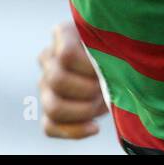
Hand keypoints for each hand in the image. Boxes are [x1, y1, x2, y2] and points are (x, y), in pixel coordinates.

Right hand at [37, 22, 108, 138]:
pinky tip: (95, 127)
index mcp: (63, 34)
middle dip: (88, 90)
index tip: (108, 68)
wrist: (117, 66)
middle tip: (105, 87)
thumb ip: (109, 48)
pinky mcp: (48, 109)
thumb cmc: (118, 50)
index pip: (66, 55)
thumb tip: (112, 64)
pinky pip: (50, 126)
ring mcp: (45, 85)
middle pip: (58, 80)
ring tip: (102, 104)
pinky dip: (74, 130)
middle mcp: (48, 58)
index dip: (89, 67)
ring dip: (83, 111)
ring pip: (52, 106)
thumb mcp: (116, 42)